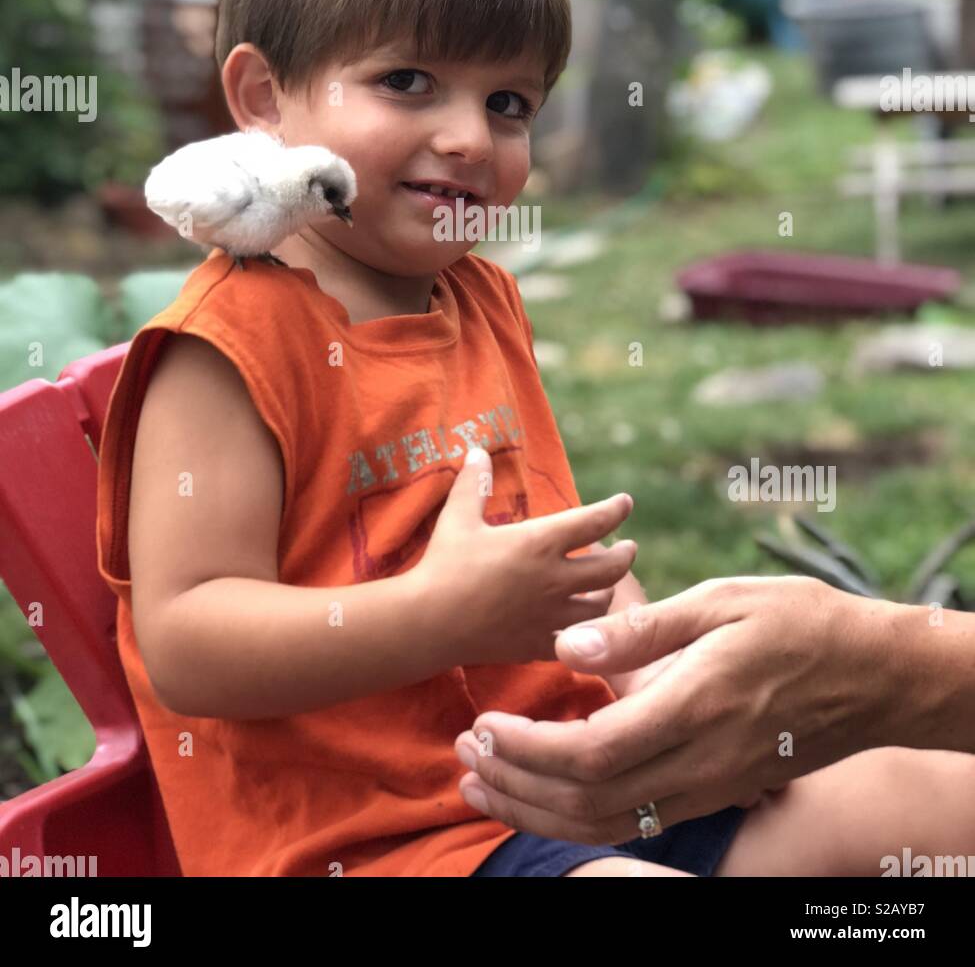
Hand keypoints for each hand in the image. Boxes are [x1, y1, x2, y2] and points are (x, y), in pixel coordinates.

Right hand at [417, 448, 637, 665]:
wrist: (429, 623)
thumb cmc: (445, 565)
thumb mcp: (458, 517)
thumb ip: (473, 484)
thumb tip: (477, 451)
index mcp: (540, 542)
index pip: (594, 521)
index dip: (616, 509)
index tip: (625, 503)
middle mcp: (555, 579)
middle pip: (611, 568)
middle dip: (626, 555)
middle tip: (629, 547)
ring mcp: (550, 616)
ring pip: (600, 606)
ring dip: (607, 593)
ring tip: (605, 586)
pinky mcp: (539, 644)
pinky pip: (576, 639)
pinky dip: (585, 632)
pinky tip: (581, 627)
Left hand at [454, 576, 898, 839]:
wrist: (874, 675)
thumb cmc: (797, 622)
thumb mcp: (721, 601)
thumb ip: (642, 628)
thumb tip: (567, 646)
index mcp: (696, 706)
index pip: (594, 752)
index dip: (529, 749)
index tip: (484, 726)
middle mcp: (700, 761)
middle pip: (589, 801)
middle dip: (516, 785)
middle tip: (465, 755)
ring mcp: (709, 786)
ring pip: (608, 824)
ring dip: (537, 809)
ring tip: (483, 784)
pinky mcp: (715, 792)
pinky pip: (636, 821)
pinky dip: (578, 816)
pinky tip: (544, 794)